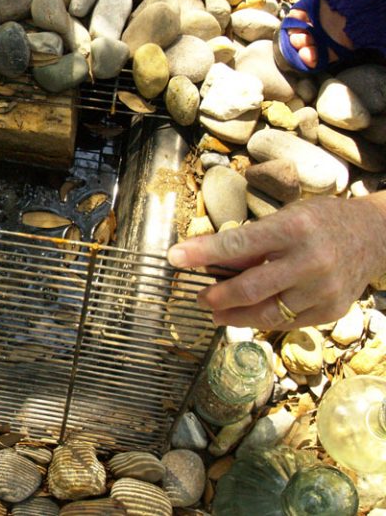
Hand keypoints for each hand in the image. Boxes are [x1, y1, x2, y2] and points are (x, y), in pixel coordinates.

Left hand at [167, 194, 385, 329]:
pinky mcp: (331, 311)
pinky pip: (286, 323)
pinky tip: (248, 314)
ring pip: (265, 313)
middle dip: (215, 296)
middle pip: (248, 288)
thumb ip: (249, 241)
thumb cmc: (321, 221)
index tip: (175, 258)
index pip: (237, 245)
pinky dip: (261, 319)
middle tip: (200, 297)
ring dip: (233, 315)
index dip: (201, 253)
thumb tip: (206, 258)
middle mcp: (310, 260)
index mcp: (293, 228)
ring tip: (217, 311)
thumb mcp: (285, 217)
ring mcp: (322, 289)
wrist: (374, 236)